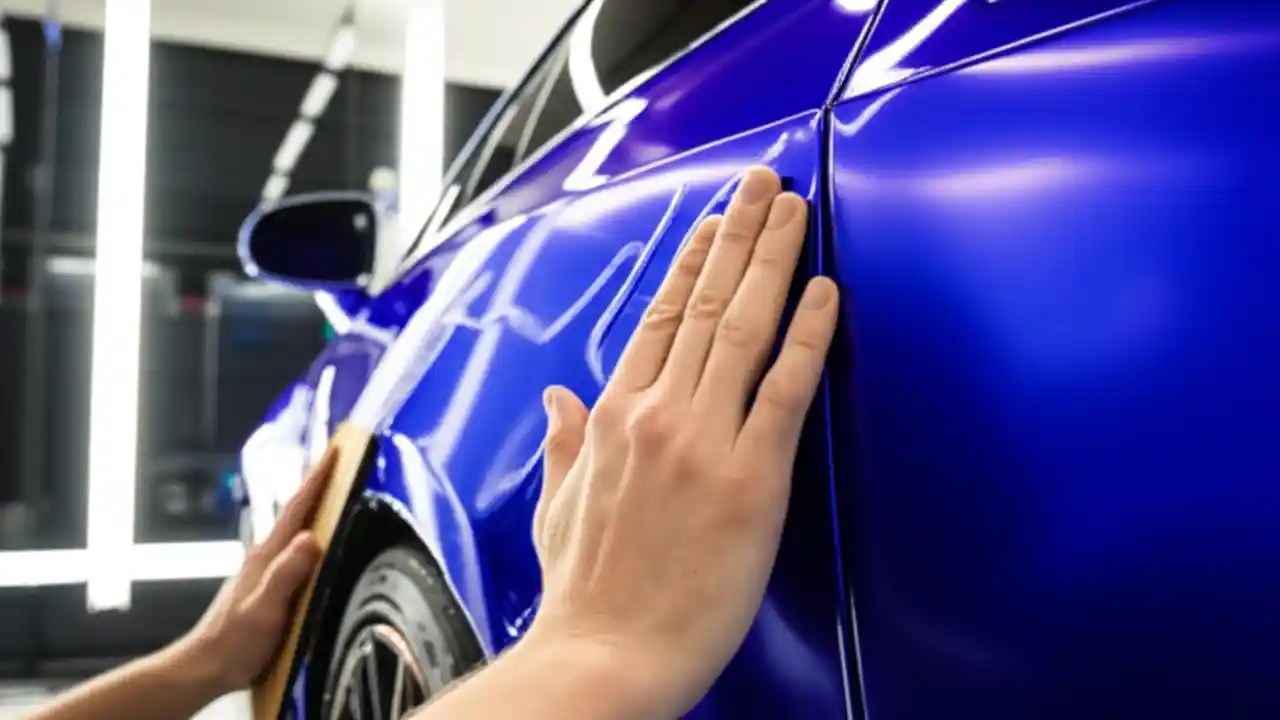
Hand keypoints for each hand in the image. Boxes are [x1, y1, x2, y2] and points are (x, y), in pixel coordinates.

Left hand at [178, 448, 335, 695]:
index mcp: (267, 556)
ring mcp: (264, 570)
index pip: (297, 509)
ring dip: (315, 510)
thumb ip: (286, 573)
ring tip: (338, 496)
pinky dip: (309, 536)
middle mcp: (265, 556)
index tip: (336, 452)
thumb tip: (310, 536)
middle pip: (296, 513)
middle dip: (319, 486)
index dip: (317, 480)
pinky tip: (318, 544)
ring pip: (294, 531)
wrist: (205, 667)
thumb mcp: (265, 609)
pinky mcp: (266, 585)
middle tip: (343, 465)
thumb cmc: (234, 643)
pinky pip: (293, 551)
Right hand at [527, 167, 838, 715]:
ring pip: (744, 327)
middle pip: (706, 303)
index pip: (657, 317)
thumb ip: (563, 444)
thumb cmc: (586, 591)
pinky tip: (825, 293)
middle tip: (766, 184)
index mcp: (612, 418)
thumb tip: (556, 397)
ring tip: (795, 212)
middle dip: (739, 235)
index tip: (712, 223)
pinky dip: (808, 335)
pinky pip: (785, 389)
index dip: (691, 261)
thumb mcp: (557, 507)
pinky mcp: (753, 480)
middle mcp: (657, 416)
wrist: (606, 658)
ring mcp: (705, 442)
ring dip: (774, 260)